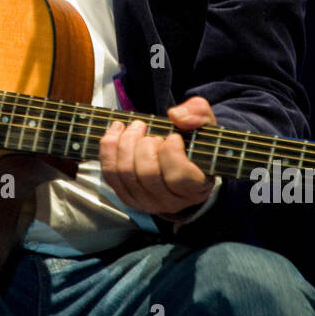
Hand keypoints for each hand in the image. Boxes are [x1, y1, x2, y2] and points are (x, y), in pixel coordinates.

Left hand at [99, 95, 215, 215]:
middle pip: (148, 173)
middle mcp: (170, 202)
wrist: (183, 164)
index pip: (179, 176)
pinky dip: (109, 147)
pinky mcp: (127, 196)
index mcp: (194, 188)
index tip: (174, 137)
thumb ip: (198, 114)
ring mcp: (146, 202)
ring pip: (125, 172)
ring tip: (136, 127)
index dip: (172, 152)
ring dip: (126, 142)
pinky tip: (118, 131)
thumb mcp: (205, 126)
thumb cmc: (194, 147)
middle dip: (145, 144)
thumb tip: (175, 115)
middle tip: (151, 131)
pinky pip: (110, 173)